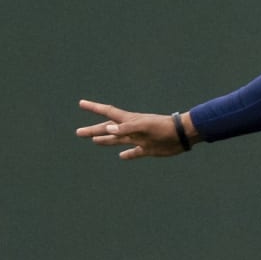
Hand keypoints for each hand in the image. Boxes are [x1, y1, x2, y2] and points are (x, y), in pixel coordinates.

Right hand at [75, 100, 195, 159]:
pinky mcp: (147, 149)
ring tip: (94, 140)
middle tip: (79, 132)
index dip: (94, 107)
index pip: (107, 112)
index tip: (81, 103)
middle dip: (93, 130)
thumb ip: (126, 128)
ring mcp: (138, 139)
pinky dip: (127, 154)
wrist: (181, 135)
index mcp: (129, 120)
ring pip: (117, 140)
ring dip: (105, 140)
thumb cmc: (163, 127)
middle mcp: (131, 129)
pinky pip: (134, 152)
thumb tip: (107, 128)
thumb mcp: (144, 126)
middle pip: (107, 129)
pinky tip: (122, 156)